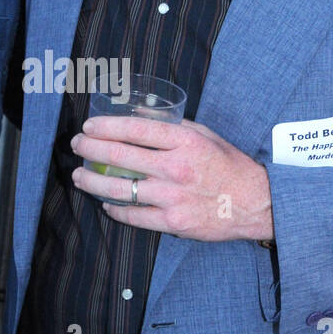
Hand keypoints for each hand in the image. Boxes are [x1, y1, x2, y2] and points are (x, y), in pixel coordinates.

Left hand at [71, 115, 273, 241]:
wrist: (254, 203)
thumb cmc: (228, 165)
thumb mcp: (204, 134)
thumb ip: (171, 124)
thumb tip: (137, 112)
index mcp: (184, 141)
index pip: (134, 129)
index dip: (105, 127)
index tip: (89, 127)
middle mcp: (175, 168)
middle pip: (120, 157)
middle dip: (90, 150)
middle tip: (78, 146)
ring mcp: (172, 196)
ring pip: (119, 189)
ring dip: (92, 181)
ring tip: (79, 176)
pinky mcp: (173, 221)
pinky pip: (133, 215)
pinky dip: (115, 209)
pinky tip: (106, 203)